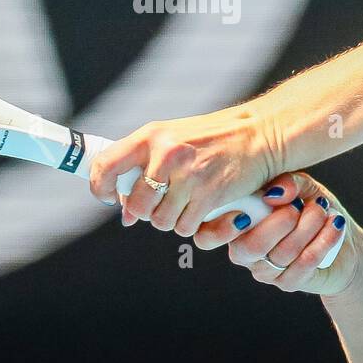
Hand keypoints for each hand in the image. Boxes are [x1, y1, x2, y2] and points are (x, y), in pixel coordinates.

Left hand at [88, 104, 280, 235]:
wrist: (260, 134)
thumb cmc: (212, 139)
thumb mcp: (172, 139)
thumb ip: (144, 168)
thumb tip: (124, 212)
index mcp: (151, 136)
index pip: (105, 166)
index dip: (101, 188)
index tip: (111, 196)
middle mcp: (166, 154)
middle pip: (137, 205)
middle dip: (146, 211)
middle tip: (162, 201)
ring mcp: (189, 176)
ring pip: (160, 222)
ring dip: (171, 219)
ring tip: (186, 200)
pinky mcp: (210, 195)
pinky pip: (186, 228)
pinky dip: (192, 224)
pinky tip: (201, 206)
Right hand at [194, 172, 360, 296]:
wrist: (339, 234)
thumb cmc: (309, 205)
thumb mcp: (300, 186)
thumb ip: (287, 182)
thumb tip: (273, 194)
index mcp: (235, 225)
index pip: (208, 237)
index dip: (220, 229)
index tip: (245, 213)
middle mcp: (244, 251)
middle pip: (250, 248)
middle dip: (278, 224)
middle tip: (298, 206)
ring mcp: (266, 271)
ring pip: (282, 254)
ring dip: (308, 227)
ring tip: (322, 209)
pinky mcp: (289, 283)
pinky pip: (305, 264)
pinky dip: (323, 240)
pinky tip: (334, 224)